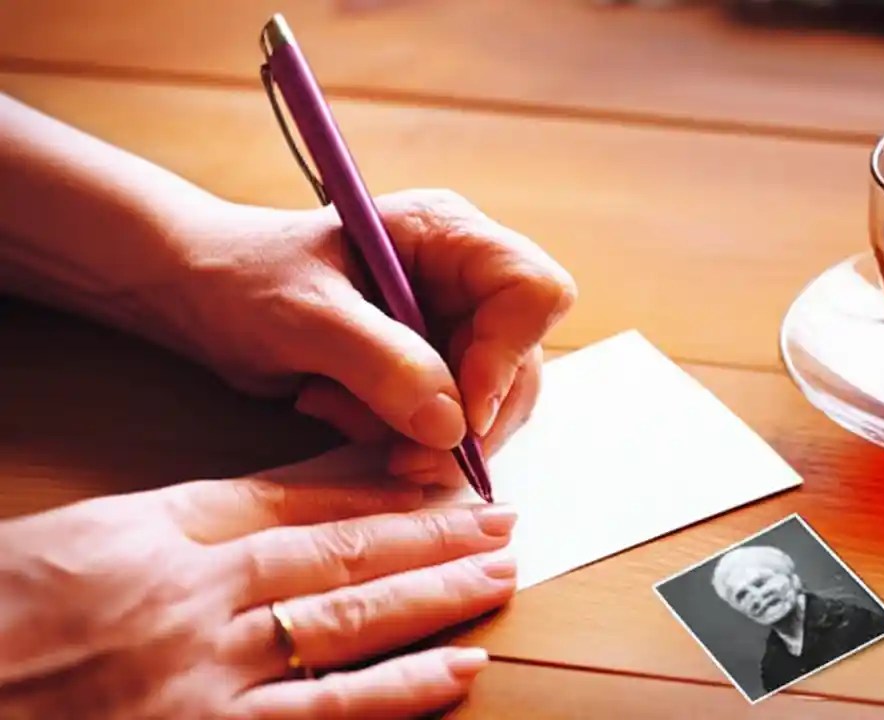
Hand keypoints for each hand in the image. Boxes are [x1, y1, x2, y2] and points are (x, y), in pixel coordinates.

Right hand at [0, 446, 516, 718]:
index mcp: (148, 534)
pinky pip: (324, 716)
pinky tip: (457, 669)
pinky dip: (398, 692)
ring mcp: (202, 677)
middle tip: (500, 513)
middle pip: (335, 550)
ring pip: (348, 623)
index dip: (370, 482)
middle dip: (427, 530)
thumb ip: (177, 525)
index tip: (432, 470)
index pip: (284, 495)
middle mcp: (188, 598)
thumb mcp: (76, 543)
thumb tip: (271, 507)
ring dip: (435, 595)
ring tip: (501, 569)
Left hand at [170, 190, 574, 484]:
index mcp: (450, 236)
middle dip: (467, 419)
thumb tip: (453, 425)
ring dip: (424, 435)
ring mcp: (453, 328)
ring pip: (491, 406)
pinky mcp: (432, 371)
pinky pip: (449, 426)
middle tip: (405, 455)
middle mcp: (466, 281)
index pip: (533, 292)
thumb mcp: (304, 315)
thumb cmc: (243, 278)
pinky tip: (339, 411)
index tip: (461, 411)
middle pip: (523, 363)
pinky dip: (401, 438)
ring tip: (341, 412)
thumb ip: (381, 362)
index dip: (510, 355)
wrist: (200, 296)